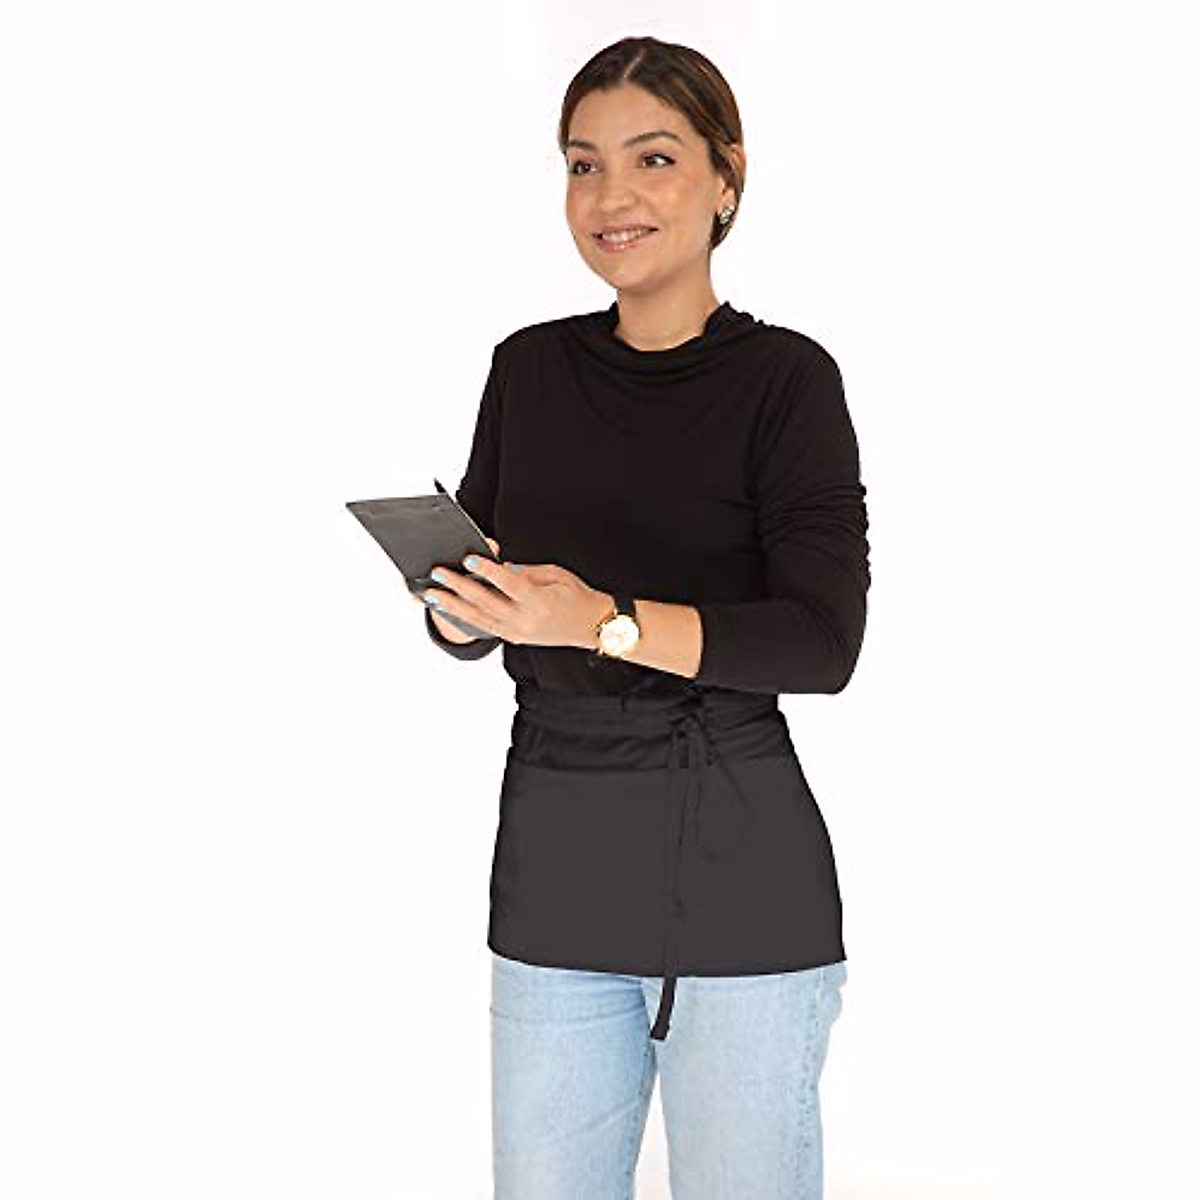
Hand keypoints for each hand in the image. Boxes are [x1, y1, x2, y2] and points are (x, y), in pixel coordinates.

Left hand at [416, 538, 609, 649]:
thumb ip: (526, 572)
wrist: (592, 628)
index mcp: (539, 601)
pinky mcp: (515, 638)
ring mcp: (518, 632)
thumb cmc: (578, 597)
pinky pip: (486, 626)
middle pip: (486, 601)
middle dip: (459, 586)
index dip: (488, 570)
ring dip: (453, 605)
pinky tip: (450, 608)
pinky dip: (466, 616)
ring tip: (431, 594)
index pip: (508, 583)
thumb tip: (499, 567)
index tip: (469, 558)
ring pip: (479, 617)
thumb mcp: (557, 575)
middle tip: (438, 573)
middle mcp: (526, 620)